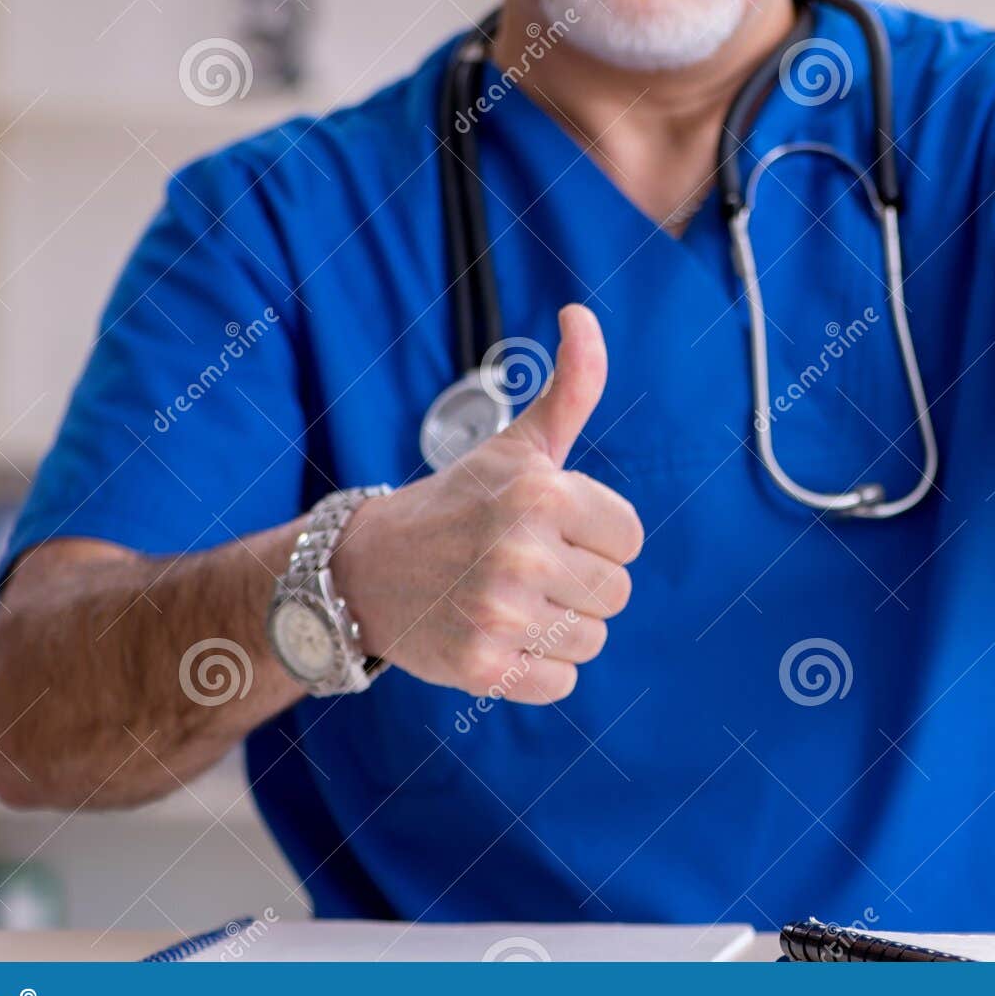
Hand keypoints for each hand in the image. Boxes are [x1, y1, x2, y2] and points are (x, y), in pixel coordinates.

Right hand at [333, 304, 641, 702]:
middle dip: (579, 582)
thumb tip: (581, 313)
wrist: (364, 569)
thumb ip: (570, 386)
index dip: (596, 535)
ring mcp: (500, 614)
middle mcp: (522, 552)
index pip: (630, 538)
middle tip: (525, 566)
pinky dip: (537, 669)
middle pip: (615, 592)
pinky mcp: (482, 669)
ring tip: (510, 600)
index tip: (551, 528)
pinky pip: (561, 683)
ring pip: (591, 639)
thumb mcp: (516, 444)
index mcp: (541, 493)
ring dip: (559, 627)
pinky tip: (499, 638)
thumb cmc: (457, 502)